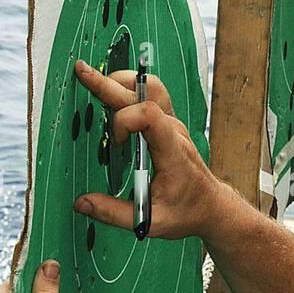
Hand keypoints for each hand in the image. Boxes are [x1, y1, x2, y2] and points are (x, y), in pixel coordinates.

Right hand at [72, 60, 221, 242]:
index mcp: (173, 152)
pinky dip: (131, 89)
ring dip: (124, 81)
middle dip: (109, 83)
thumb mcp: (152, 221)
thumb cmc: (186, 212)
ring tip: (97, 81)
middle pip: (145, 93)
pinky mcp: (169, 125)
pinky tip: (113, 92)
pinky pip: (153, 95)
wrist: (212, 206)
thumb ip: (115, 213)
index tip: (116, 145)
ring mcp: (174, 125)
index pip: (150, 115)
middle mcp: (174, 132)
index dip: (125, 121)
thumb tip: (81, 203)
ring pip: (152, 87)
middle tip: (82, 71)